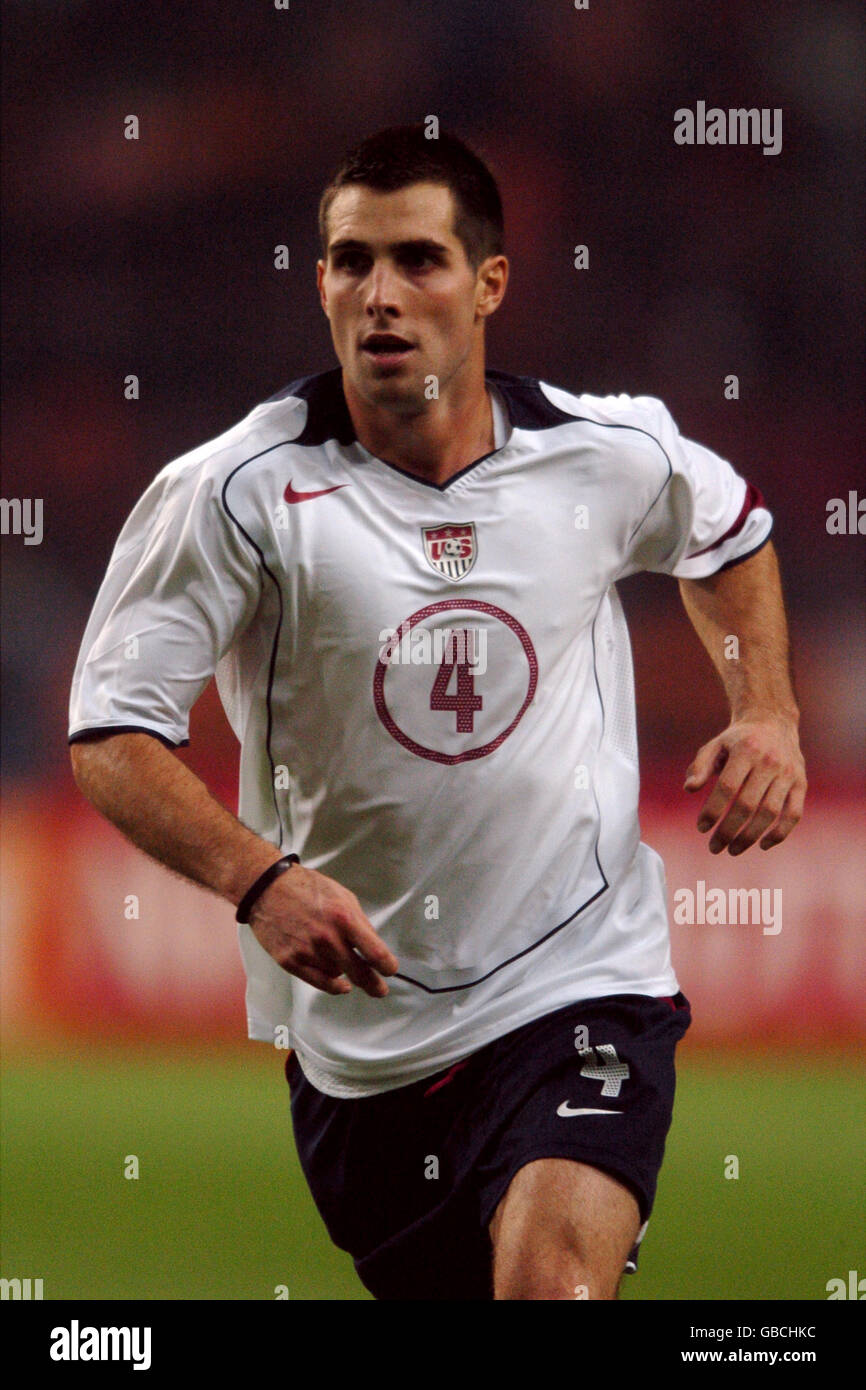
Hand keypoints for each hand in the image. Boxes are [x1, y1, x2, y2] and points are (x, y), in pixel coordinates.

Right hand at [248, 864, 398, 996]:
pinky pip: (319, 982)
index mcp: (344, 917)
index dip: (387, 966)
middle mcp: (327, 937)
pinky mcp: (291, 961)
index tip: (390, 970)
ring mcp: (308, 951)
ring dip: (345, 972)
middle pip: (359, 972)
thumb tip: (372, 946)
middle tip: (380, 990)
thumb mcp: (342, 896)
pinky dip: (333, 986)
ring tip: (338, 957)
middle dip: (374, 985)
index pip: (375, 952)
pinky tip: (341, 986)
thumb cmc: (306, 888)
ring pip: (339, 976)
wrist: (267, 888)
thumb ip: (359, 922)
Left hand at [684, 714, 805, 853]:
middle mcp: (770, 761)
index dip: (713, 810)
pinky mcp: (801, 783)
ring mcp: (788, 773)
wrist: (773, 721)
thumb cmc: (737, 740)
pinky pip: (794, 814)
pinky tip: (762, 845)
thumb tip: (689, 788)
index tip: (701, 828)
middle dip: (729, 831)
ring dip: (750, 837)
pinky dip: (780, 833)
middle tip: (715, 848)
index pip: (728, 787)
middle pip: (747, 805)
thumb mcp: (715, 745)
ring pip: (770, 813)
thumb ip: (700, 766)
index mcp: (746, 750)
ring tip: (733, 850)